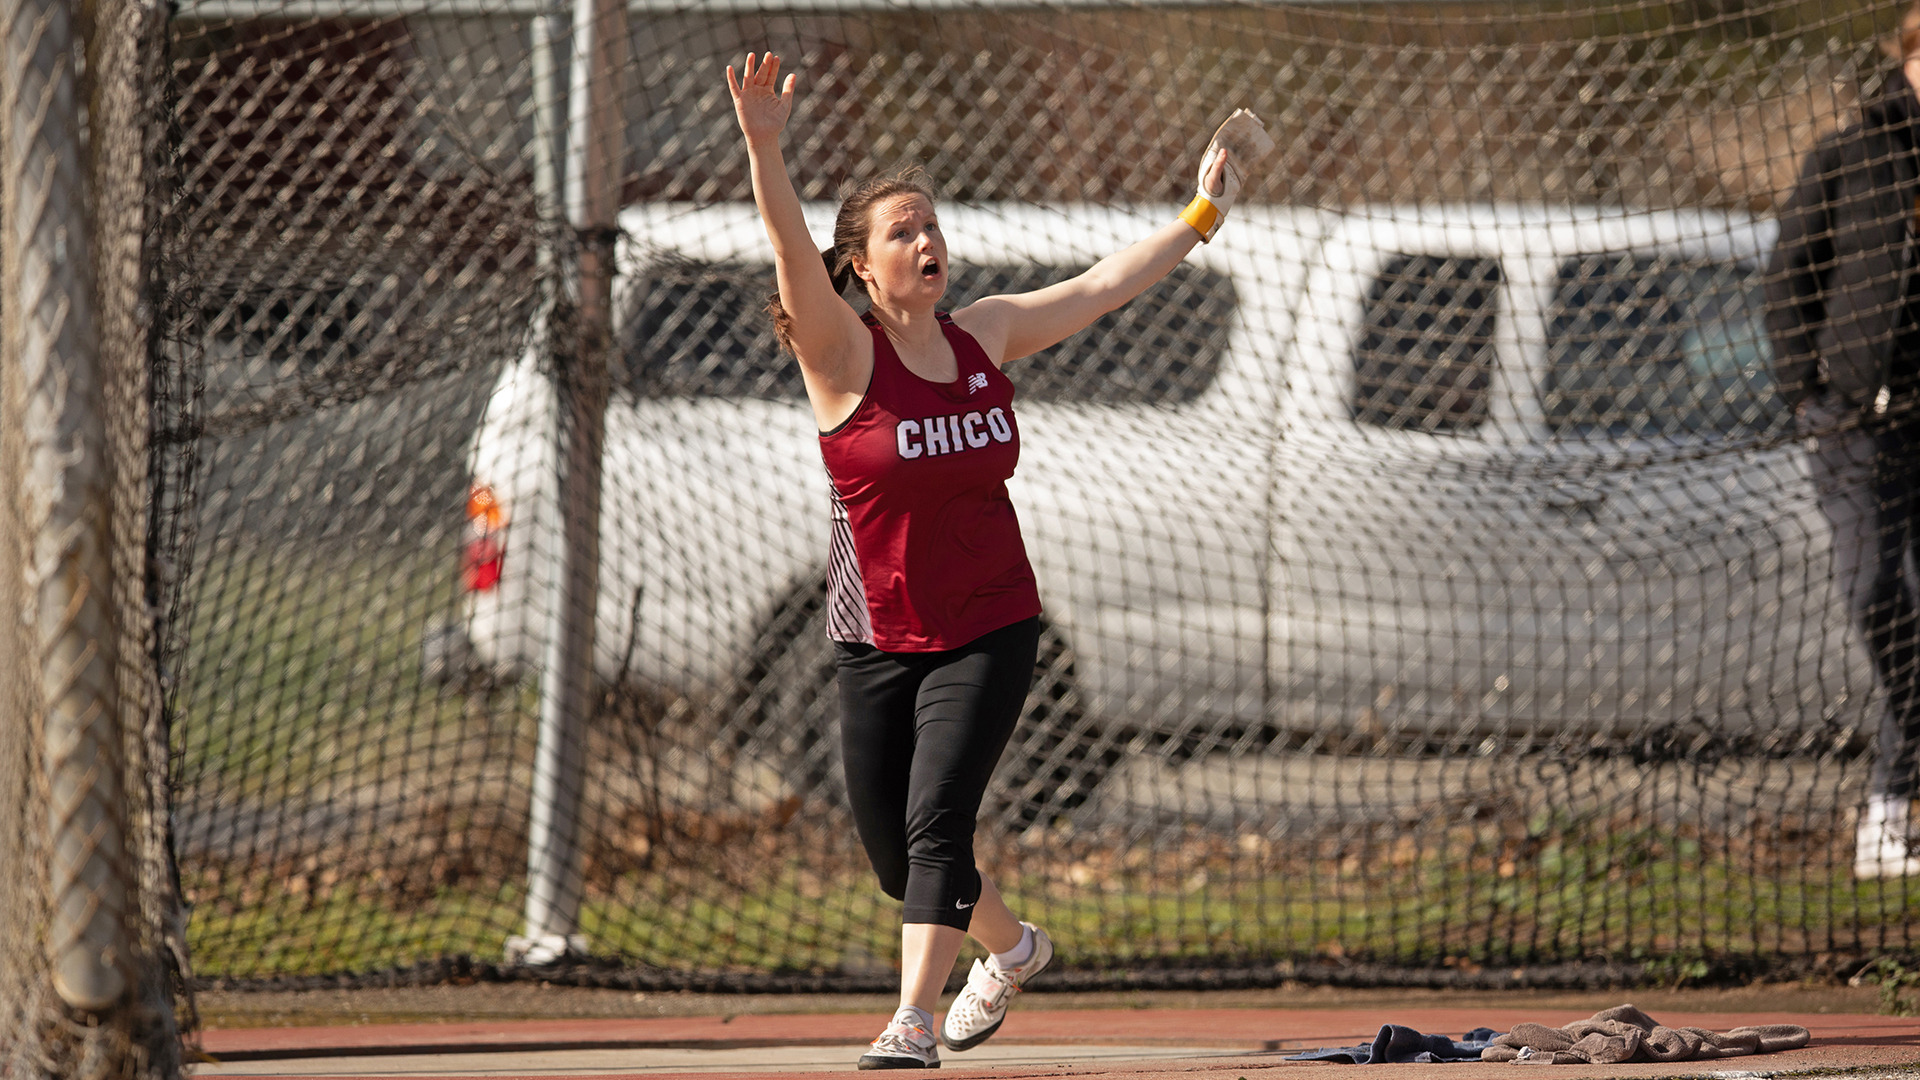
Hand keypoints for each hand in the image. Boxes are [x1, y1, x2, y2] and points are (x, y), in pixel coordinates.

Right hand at [727, 51, 795, 143]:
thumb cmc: (775, 124)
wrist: (764, 137)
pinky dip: (731, 78)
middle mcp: (757, 91)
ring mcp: (748, 94)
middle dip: (764, 64)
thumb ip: (788, 90)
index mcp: (768, 91)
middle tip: (768, 54)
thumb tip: (793, 74)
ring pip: (748, 77)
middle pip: (761, 74)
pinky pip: (734, 88)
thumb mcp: (784, 105)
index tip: (777, 58)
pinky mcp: (739, 100)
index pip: (771, 75)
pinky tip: (730, 68)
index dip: (774, 67)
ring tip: (752, 55)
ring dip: (749, 66)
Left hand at [1180, 108, 1268, 241]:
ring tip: (1258, 133)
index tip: (1237, 118)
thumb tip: (1225, 150)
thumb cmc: (1209, 188)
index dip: (1230, 128)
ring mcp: (1233, 164)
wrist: (1214, 202)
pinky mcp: (1240, 172)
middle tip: (1252, 122)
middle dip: (1243, 133)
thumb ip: (1219, 164)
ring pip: (1243, 150)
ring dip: (1250, 142)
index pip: (1223, 138)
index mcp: (1215, 155)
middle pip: (1235, 142)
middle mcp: (1225, 158)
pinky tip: (1261, 148)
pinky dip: (1255, 155)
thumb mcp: (1212, 176)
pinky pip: (1249, 162)